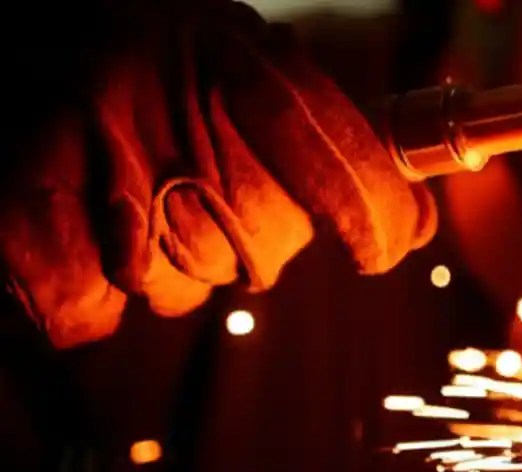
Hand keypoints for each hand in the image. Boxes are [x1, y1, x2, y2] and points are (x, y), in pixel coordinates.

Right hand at [0, 0, 435, 348]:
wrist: (19, 50)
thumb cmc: (146, 71)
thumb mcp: (237, 64)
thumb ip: (327, 136)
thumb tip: (419, 221)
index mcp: (225, 52)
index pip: (330, 149)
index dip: (372, 210)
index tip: (382, 247)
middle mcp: (156, 88)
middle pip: (260, 243)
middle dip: (252, 245)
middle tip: (207, 200)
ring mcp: (85, 145)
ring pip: (181, 286)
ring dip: (170, 270)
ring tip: (132, 210)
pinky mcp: (20, 199)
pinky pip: (87, 308)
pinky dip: (87, 301)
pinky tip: (82, 245)